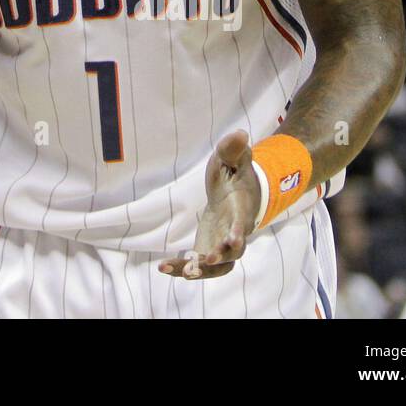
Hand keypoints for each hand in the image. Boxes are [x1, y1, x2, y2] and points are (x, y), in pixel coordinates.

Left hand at [158, 130, 261, 279]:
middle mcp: (235, 234)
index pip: (242, 224)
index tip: (232, 240)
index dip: (237, 233)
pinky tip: (163, 267)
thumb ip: (234, 148)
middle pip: (233, 254)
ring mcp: (223, 246)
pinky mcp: (209, 250)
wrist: (234, 194)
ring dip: (199, 271)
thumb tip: (240, 133)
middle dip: (219, 259)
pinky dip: (183, 268)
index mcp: (241, 211)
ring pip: (217, 267)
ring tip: (178, 271)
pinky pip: (199, 266)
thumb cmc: (233, 175)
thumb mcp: (232, 158)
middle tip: (201, 261)